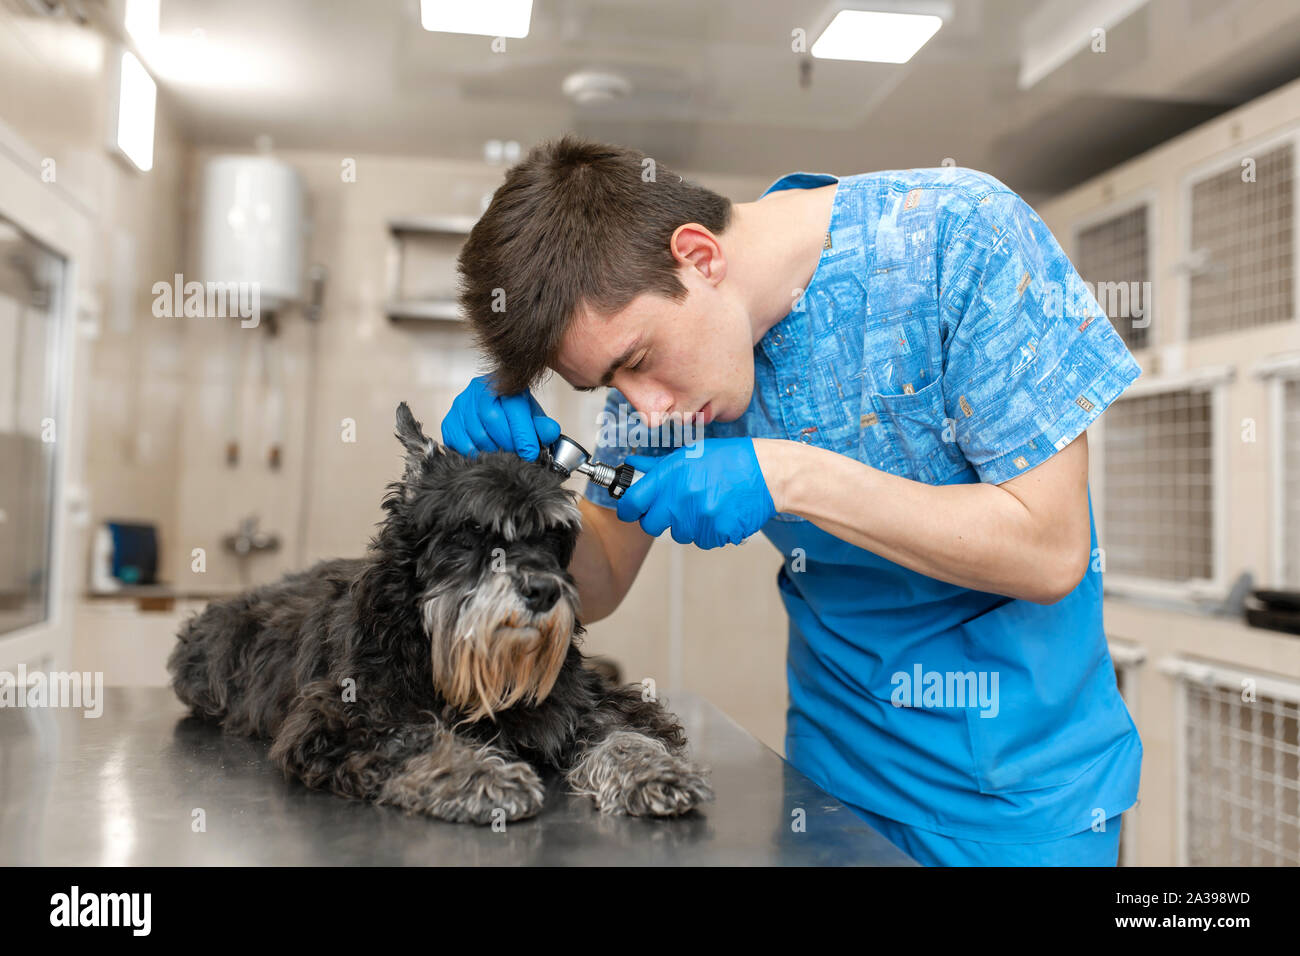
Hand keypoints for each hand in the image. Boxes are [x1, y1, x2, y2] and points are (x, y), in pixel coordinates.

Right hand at [440, 374, 560, 460]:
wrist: (495, 410)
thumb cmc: (516, 416)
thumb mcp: (532, 417)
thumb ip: (542, 425)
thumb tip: (551, 431)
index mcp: (504, 383)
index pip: (513, 407)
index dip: (523, 434)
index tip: (531, 453)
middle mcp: (479, 389)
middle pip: (492, 419)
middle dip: (508, 443)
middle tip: (518, 457)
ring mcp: (461, 404)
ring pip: (475, 432)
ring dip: (492, 450)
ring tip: (504, 458)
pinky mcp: (449, 420)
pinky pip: (458, 442)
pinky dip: (473, 453)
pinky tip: (485, 456)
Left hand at [615, 438, 775, 547]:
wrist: (768, 473)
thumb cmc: (730, 460)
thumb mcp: (691, 454)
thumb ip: (659, 466)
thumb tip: (633, 466)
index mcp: (671, 475)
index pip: (632, 502)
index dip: (628, 509)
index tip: (630, 510)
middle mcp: (681, 498)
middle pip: (650, 525)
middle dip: (658, 519)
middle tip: (674, 508)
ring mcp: (699, 518)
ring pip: (679, 534)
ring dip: (687, 524)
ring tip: (707, 504)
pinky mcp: (716, 533)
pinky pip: (703, 540)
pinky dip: (709, 531)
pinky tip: (720, 513)